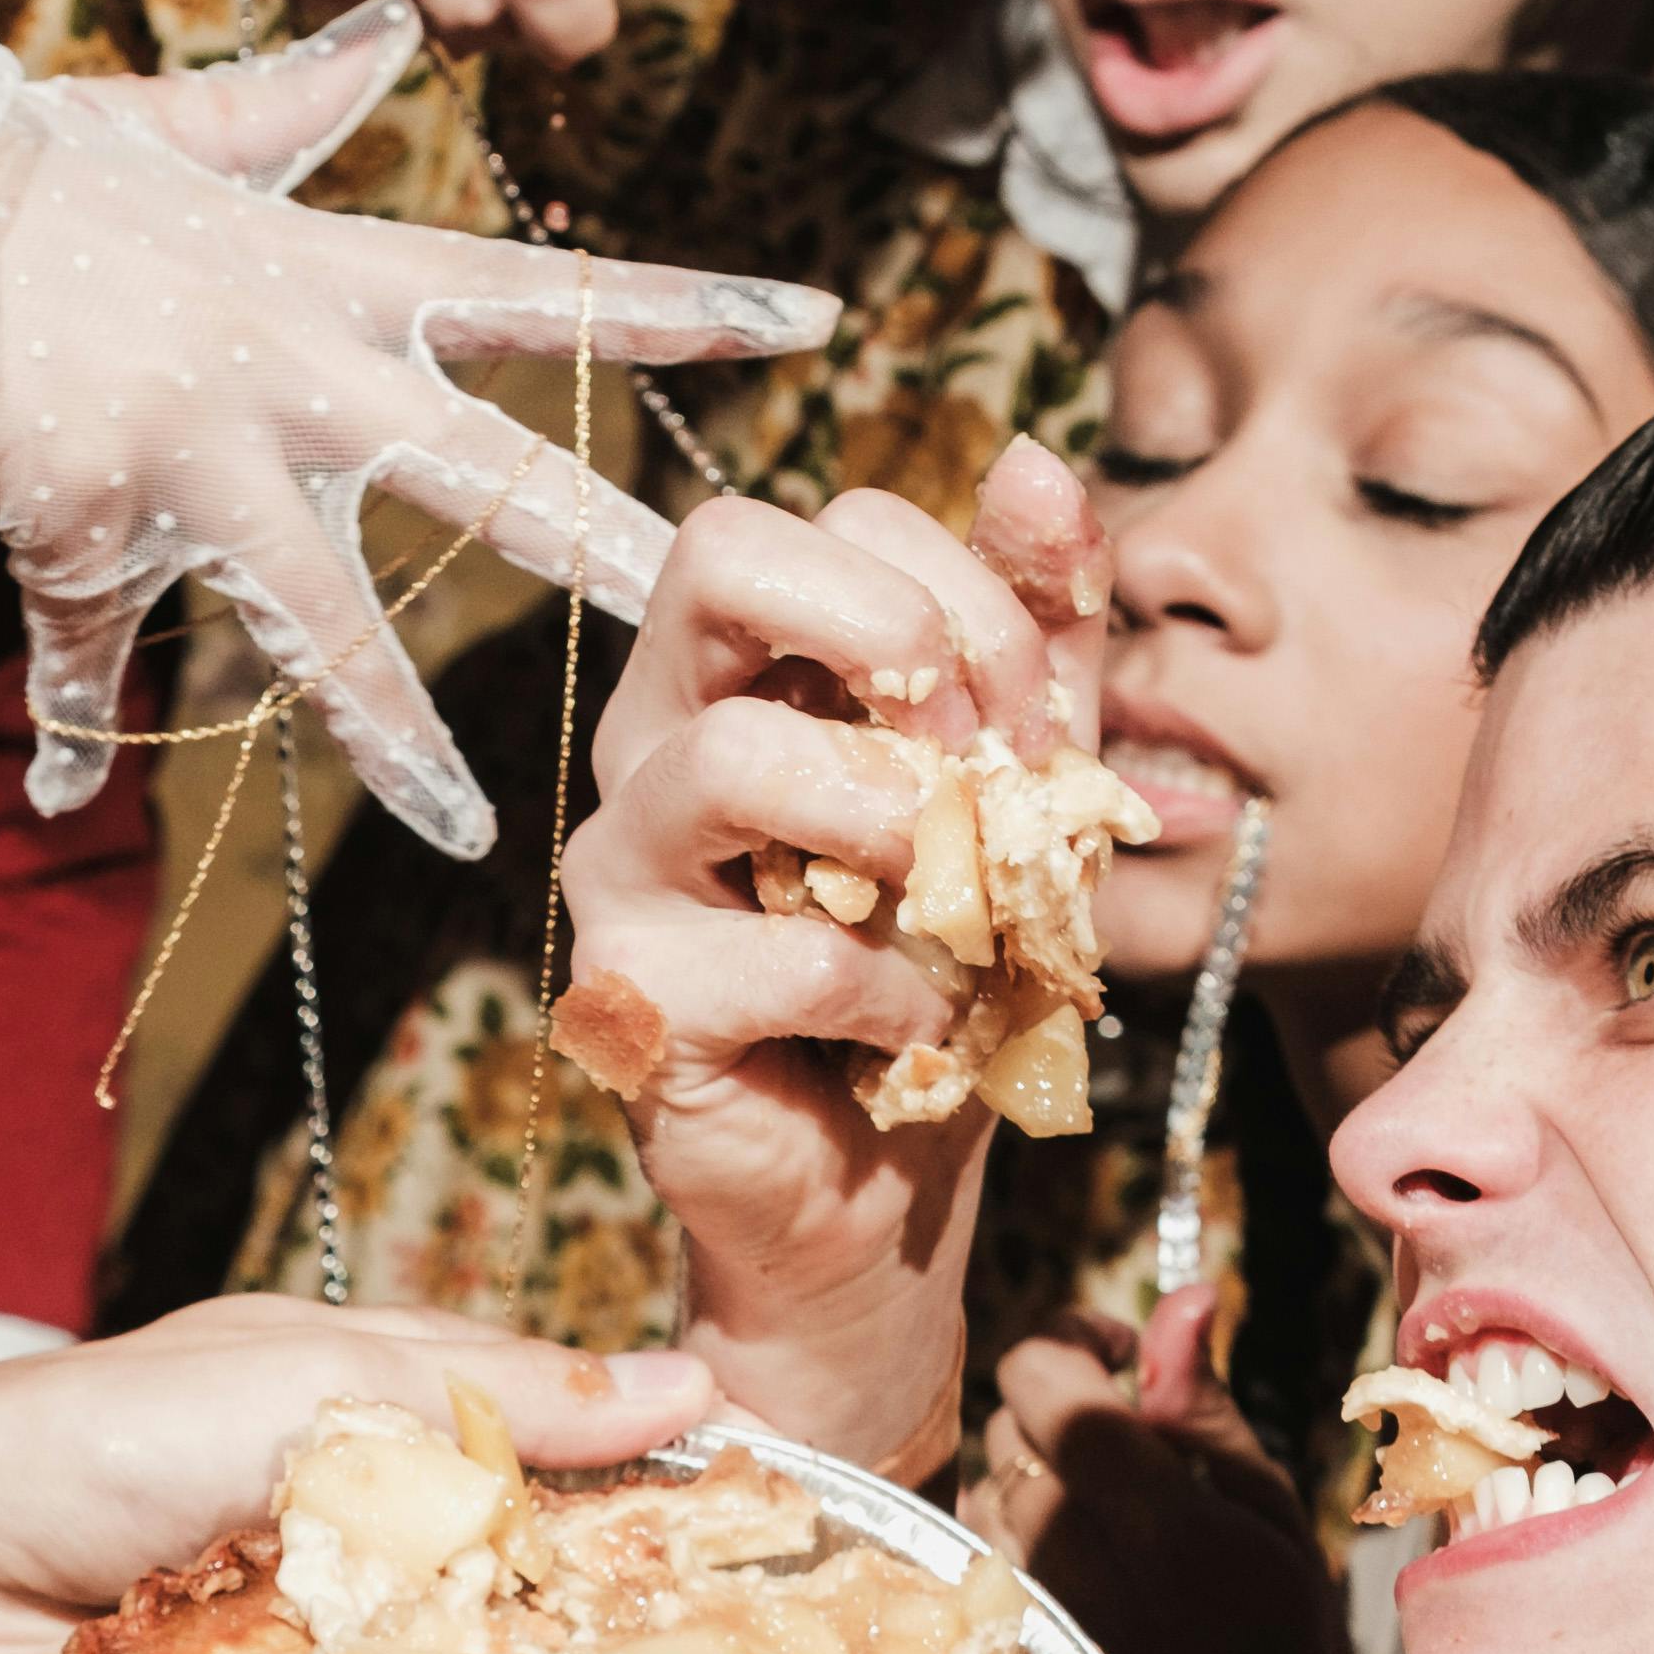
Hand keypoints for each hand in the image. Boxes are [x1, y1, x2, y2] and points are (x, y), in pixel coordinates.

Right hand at [0, 0, 831, 858]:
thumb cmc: (28, 157)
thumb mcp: (184, 121)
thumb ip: (299, 102)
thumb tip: (380, 24)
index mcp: (331, 274)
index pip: (540, 292)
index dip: (679, 308)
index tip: (810, 323)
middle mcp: (292, 368)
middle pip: (481, 472)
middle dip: (601, 549)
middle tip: (713, 612)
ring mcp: (195, 452)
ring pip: (318, 620)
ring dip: (394, 730)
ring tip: (468, 827)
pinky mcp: (86, 516)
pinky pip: (91, 641)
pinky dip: (72, 716)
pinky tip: (63, 795)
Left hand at [0, 1300, 713, 1653]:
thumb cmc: (98, 1446)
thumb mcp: (313, 1387)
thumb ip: (493, 1399)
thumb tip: (693, 1386)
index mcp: (358, 1406)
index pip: (546, 1431)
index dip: (655, 1479)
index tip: (782, 1539)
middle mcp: (338, 1524)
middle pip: (505, 1574)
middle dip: (606, 1628)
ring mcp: (296, 1640)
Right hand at [548, 470, 1111, 1467]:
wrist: (886, 1195)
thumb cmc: (941, 977)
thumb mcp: (1021, 789)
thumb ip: (1033, 637)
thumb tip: (1030, 458)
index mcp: (739, 672)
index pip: (823, 524)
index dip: (957, 593)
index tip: (1025, 719)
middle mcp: (651, 745)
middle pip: (715, 556)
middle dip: (893, 634)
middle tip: (978, 757)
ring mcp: (621, 871)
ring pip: (730, 757)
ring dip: (898, 829)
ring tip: (957, 910)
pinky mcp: (630, 1004)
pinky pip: (787, 958)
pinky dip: (902, 999)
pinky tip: (928, 1039)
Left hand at [978, 1303, 1397, 1653]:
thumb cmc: (1283, 1646)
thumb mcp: (1272, 1518)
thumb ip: (1204, 1408)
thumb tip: (1179, 1296)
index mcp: (1161, 1524)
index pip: (1042, 1376)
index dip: (1074, 1339)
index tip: (1122, 1357)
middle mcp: (1072, 1567)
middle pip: (1007, 1421)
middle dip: (1063, 1408)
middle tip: (1133, 1448)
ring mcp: (1023, 1612)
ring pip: (981, 1481)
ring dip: (1033, 1474)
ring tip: (1108, 1516)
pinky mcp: (994, 1648)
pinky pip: (969, 1547)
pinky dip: (1011, 1532)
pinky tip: (1073, 1562)